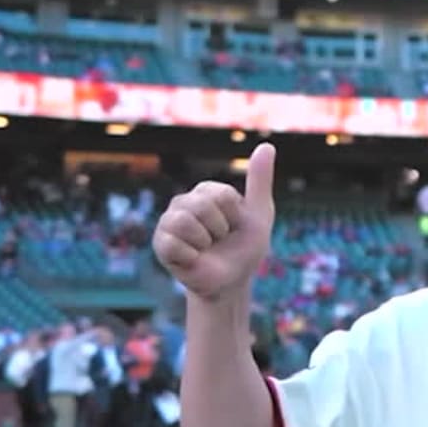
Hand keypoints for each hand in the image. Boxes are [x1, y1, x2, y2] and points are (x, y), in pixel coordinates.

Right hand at [152, 143, 276, 301]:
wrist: (233, 281)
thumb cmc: (245, 247)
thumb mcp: (260, 214)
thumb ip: (260, 181)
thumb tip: (267, 145)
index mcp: (206, 192)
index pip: (221, 194)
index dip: (234, 215)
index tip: (235, 226)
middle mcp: (184, 202)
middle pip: (201, 205)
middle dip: (220, 229)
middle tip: (220, 239)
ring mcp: (169, 222)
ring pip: (184, 222)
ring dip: (204, 242)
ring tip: (206, 248)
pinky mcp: (160, 244)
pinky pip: (172, 244)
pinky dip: (191, 256)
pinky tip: (194, 259)